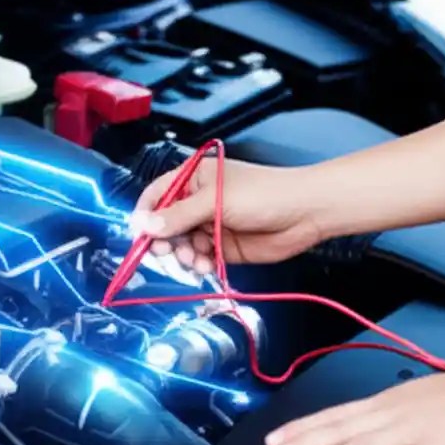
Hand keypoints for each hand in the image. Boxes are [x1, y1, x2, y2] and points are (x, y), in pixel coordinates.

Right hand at [129, 159, 324, 273]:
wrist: (304, 213)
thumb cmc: (263, 194)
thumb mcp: (215, 201)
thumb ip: (178, 216)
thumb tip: (143, 226)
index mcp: (193, 179)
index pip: (156, 195)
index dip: (145, 215)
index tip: (140, 234)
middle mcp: (197, 202)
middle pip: (165, 224)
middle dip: (164, 240)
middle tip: (166, 251)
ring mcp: (209, 225)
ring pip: (181, 244)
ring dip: (183, 255)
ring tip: (194, 259)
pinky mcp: (221, 247)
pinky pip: (198, 258)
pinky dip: (197, 264)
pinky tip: (205, 265)